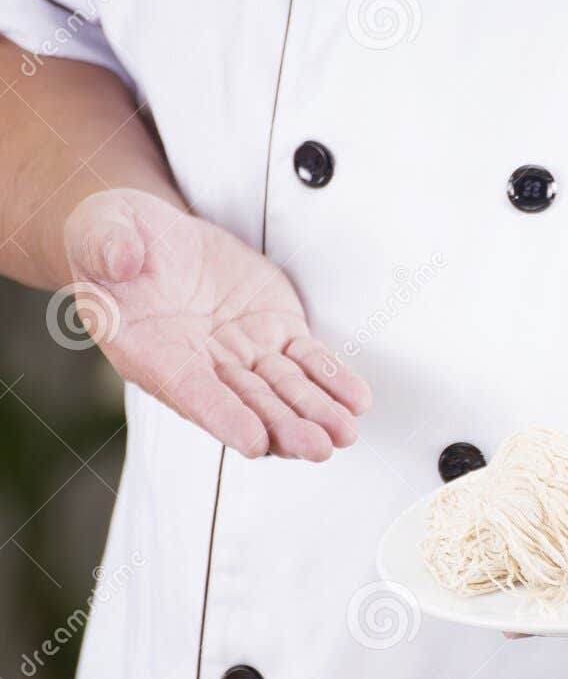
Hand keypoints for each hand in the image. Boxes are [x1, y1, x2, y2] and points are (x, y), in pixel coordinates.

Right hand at [64, 189, 370, 459]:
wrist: (150, 237)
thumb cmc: (114, 240)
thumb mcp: (100, 232)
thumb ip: (106, 246)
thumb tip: (119, 257)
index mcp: (151, 351)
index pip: (190, 391)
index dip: (222, 416)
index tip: (251, 441)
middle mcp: (200, 364)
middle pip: (247, 404)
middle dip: (283, 427)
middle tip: (316, 446)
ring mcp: (241, 353)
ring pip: (283, 390)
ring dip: (315, 412)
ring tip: (345, 432)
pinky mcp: (274, 333)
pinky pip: (306, 362)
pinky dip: (331, 380)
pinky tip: (356, 399)